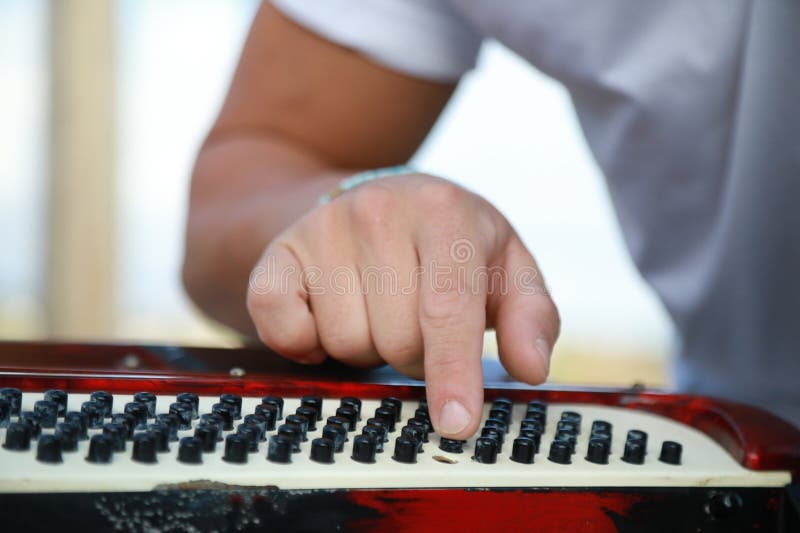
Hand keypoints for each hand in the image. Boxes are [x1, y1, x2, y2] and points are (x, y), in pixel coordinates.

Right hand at [247, 174, 559, 438]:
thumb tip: (530, 368)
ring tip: (376, 311)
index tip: (456, 424)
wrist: (373, 201)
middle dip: (414, 354)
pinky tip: (327, 318)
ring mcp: (321, 229)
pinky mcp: (277, 255)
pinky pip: (281, 329)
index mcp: (444, 211)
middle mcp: (378, 211)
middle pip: (397, 338)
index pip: (447, 307)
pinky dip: (304, 344)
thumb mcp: (505, 265)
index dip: (452, 370)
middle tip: (416, 323)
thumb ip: (530, 315)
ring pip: (345, 342)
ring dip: (367, 348)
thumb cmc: (449, 245)